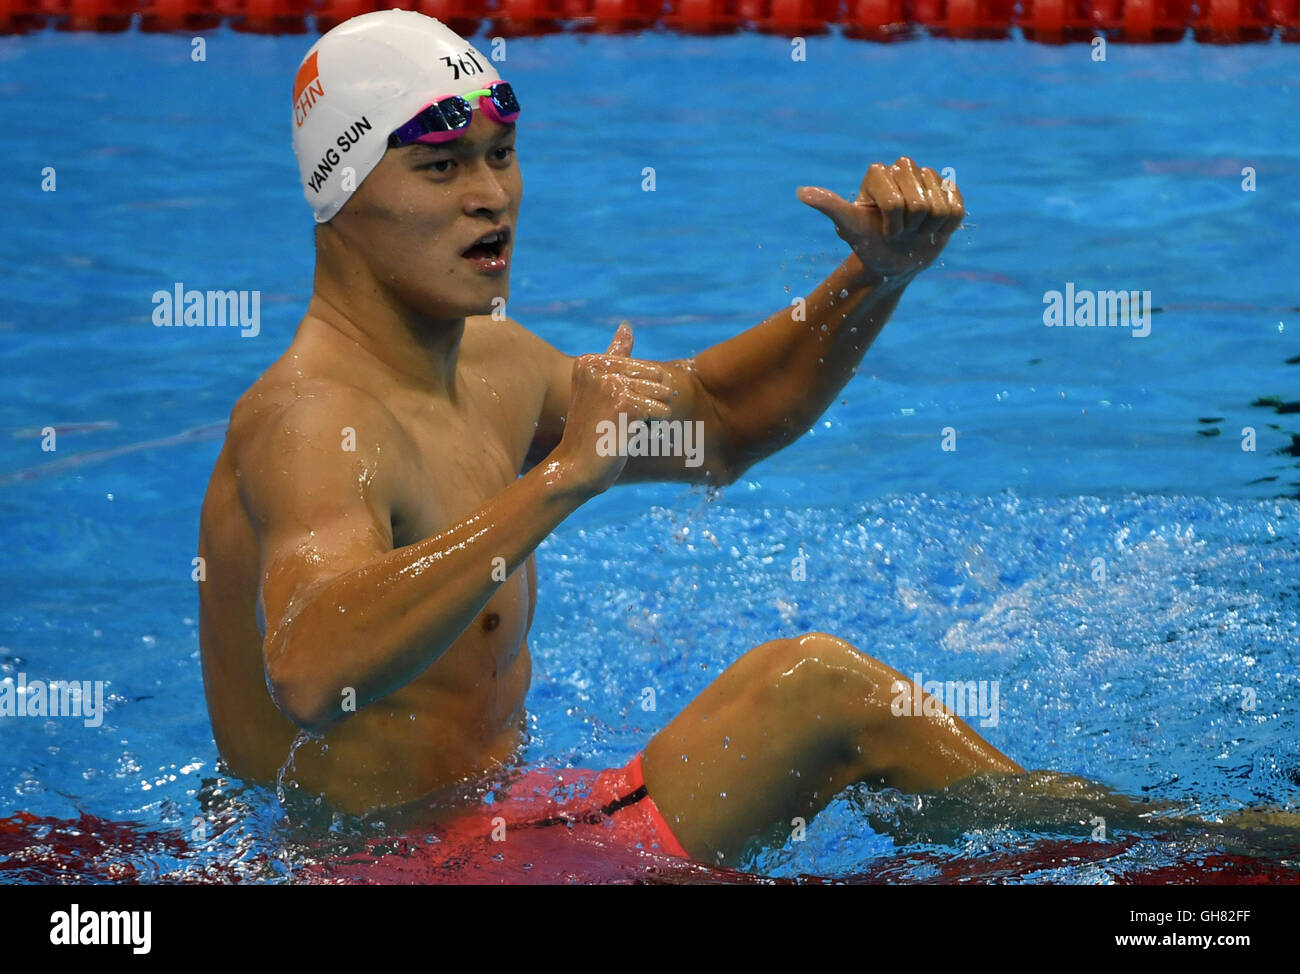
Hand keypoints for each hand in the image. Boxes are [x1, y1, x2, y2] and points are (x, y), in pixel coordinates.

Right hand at [555, 321, 674, 495]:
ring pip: (664, 395)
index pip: (646, 369)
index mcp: (590, 361)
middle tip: (618, 422)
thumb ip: (614, 356)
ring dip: (652, 418)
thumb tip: (627, 325)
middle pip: (658, 379)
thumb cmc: (590, 434)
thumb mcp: (598, 389)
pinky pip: (663, 412)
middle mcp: (599, 367)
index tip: (609, 412)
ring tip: (622, 428)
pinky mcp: (626, 404)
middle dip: (649, 405)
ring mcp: (612, 384)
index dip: (639, 396)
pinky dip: (652, 429)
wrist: (574, 470)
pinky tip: (626, 436)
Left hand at [796, 157, 964, 281]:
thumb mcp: (850, 226)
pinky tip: (933, 227)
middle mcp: (903, 168)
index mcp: (877, 172)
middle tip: (899, 231)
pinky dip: (946, 227)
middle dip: (909, 227)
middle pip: (919, 204)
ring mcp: (928, 178)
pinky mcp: (949, 190)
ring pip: (940, 207)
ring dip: (928, 228)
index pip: (896, 203)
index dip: (891, 225)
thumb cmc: (869, 243)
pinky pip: (956, 209)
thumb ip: (830, 206)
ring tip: (915, 229)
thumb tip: (800, 192)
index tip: (882, 230)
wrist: (893, 260)